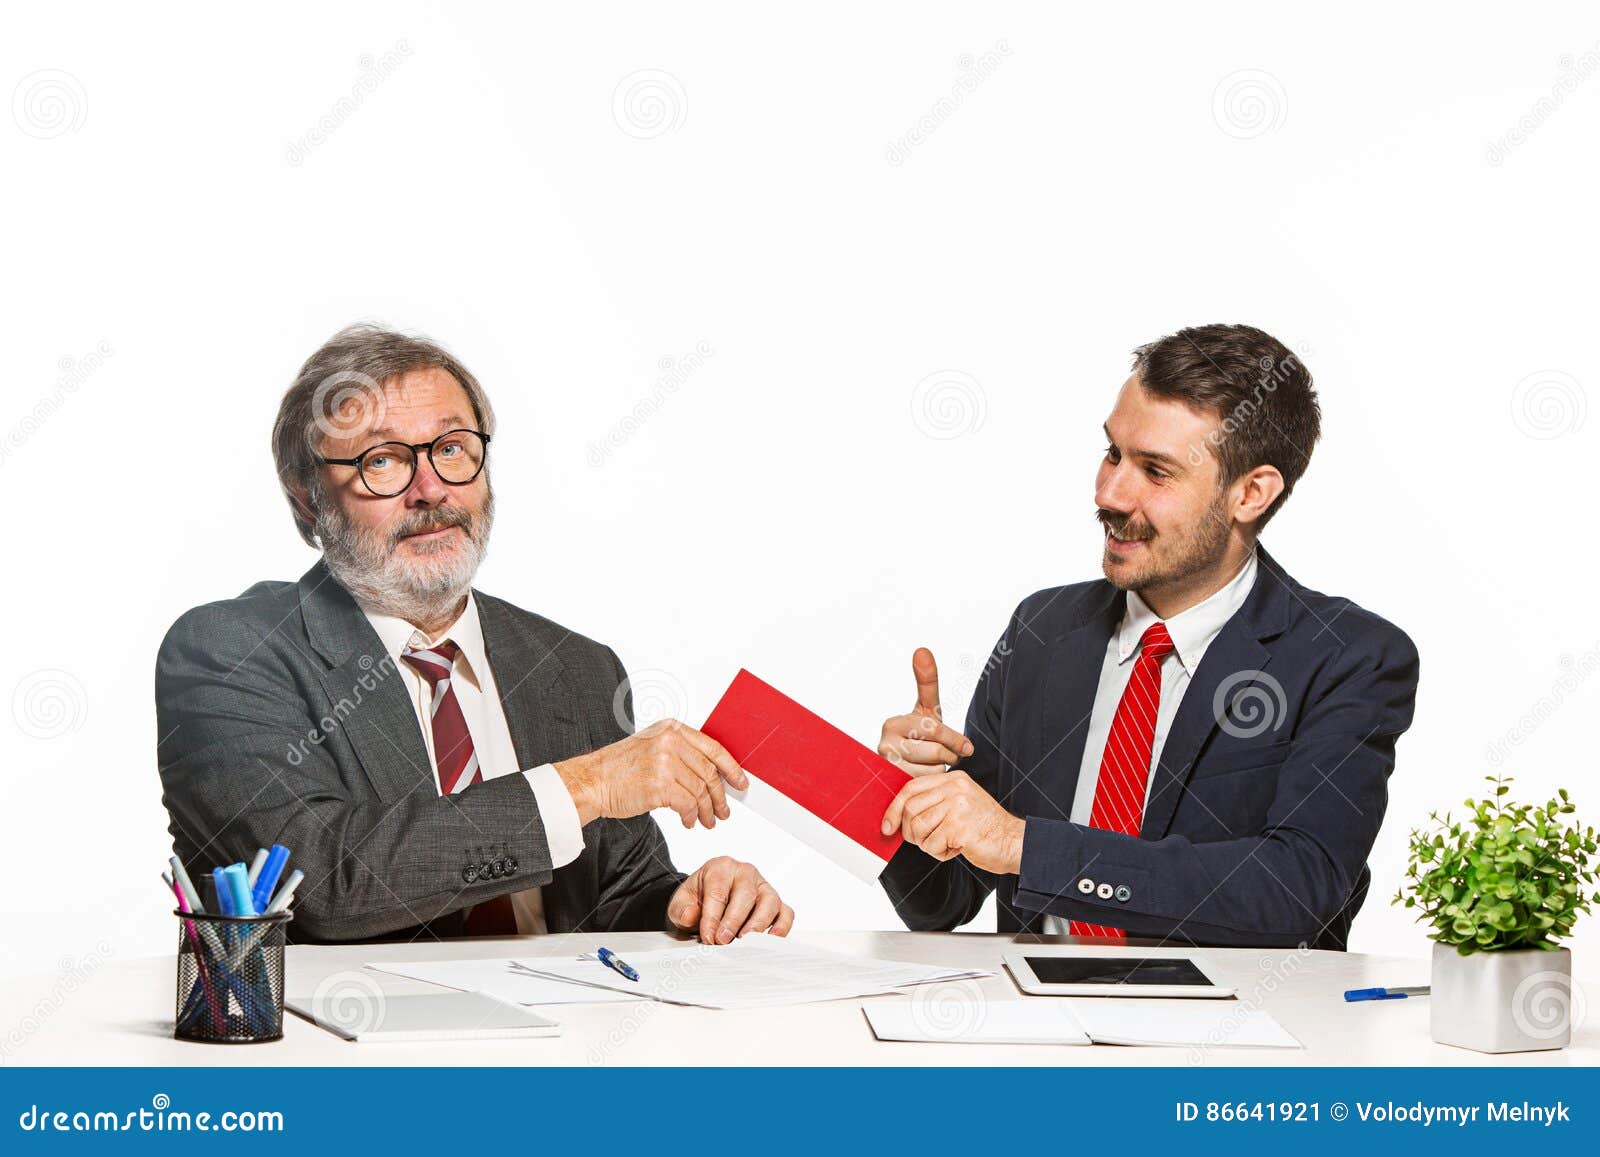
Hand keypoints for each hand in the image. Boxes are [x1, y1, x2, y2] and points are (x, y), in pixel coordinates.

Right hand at [555, 719, 748, 829]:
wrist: (593, 781)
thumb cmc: (621, 769)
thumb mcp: (653, 747)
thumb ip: (681, 753)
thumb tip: (712, 775)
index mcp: (672, 729)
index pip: (712, 748)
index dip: (731, 768)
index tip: (740, 783)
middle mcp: (670, 741)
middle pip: (709, 772)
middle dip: (719, 797)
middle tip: (723, 812)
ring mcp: (664, 761)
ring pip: (700, 790)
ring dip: (706, 811)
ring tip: (707, 821)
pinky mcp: (658, 784)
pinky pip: (687, 804)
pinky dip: (691, 816)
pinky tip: (689, 822)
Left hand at [666, 856, 794, 944]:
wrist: (705, 901)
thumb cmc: (696, 899)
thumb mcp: (680, 902)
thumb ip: (681, 909)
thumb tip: (691, 915)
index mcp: (721, 867)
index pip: (718, 891)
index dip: (712, 916)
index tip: (708, 936)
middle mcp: (745, 872)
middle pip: (746, 894)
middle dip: (734, 920)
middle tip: (723, 941)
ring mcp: (763, 887)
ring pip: (769, 901)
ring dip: (758, 923)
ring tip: (745, 941)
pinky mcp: (775, 903)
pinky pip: (785, 912)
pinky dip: (782, 926)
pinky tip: (771, 939)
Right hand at [877, 647, 974, 775]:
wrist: (903, 769)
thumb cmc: (918, 737)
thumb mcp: (926, 709)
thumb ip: (927, 681)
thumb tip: (922, 650)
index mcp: (893, 724)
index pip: (935, 729)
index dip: (955, 740)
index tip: (966, 747)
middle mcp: (884, 745)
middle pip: (936, 752)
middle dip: (948, 756)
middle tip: (944, 756)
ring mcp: (887, 769)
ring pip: (933, 770)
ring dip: (939, 770)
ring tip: (929, 766)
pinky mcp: (893, 787)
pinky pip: (927, 786)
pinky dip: (931, 783)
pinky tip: (924, 777)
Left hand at [881, 769, 1024, 874]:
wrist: (1015, 843)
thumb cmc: (984, 829)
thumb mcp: (959, 806)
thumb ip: (934, 803)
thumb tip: (897, 815)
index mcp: (953, 779)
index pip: (911, 788)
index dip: (894, 809)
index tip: (887, 826)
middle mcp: (955, 787)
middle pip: (910, 809)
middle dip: (910, 832)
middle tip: (925, 842)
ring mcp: (958, 805)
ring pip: (919, 828)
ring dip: (928, 844)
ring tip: (947, 844)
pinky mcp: (960, 826)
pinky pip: (931, 844)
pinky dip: (940, 853)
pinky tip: (957, 849)